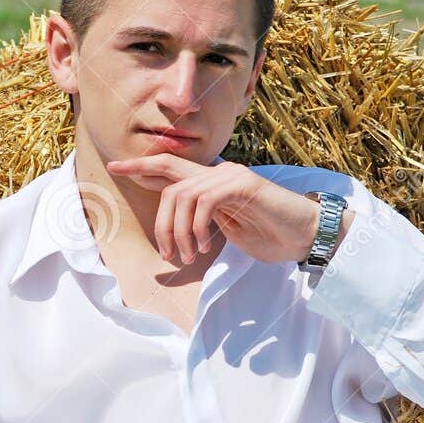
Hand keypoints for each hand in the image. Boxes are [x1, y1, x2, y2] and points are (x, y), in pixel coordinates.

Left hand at [105, 155, 348, 266]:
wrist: (307, 236)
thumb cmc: (271, 236)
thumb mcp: (227, 233)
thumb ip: (202, 226)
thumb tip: (177, 237)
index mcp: (213, 183)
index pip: (171, 167)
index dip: (142, 166)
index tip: (116, 167)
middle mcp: (219, 173)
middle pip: (169, 178)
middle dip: (149, 195)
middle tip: (157, 237)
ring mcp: (231, 176)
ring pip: (182, 195)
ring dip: (178, 232)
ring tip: (188, 256)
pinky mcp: (243, 184)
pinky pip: (204, 201)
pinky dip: (198, 227)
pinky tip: (207, 246)